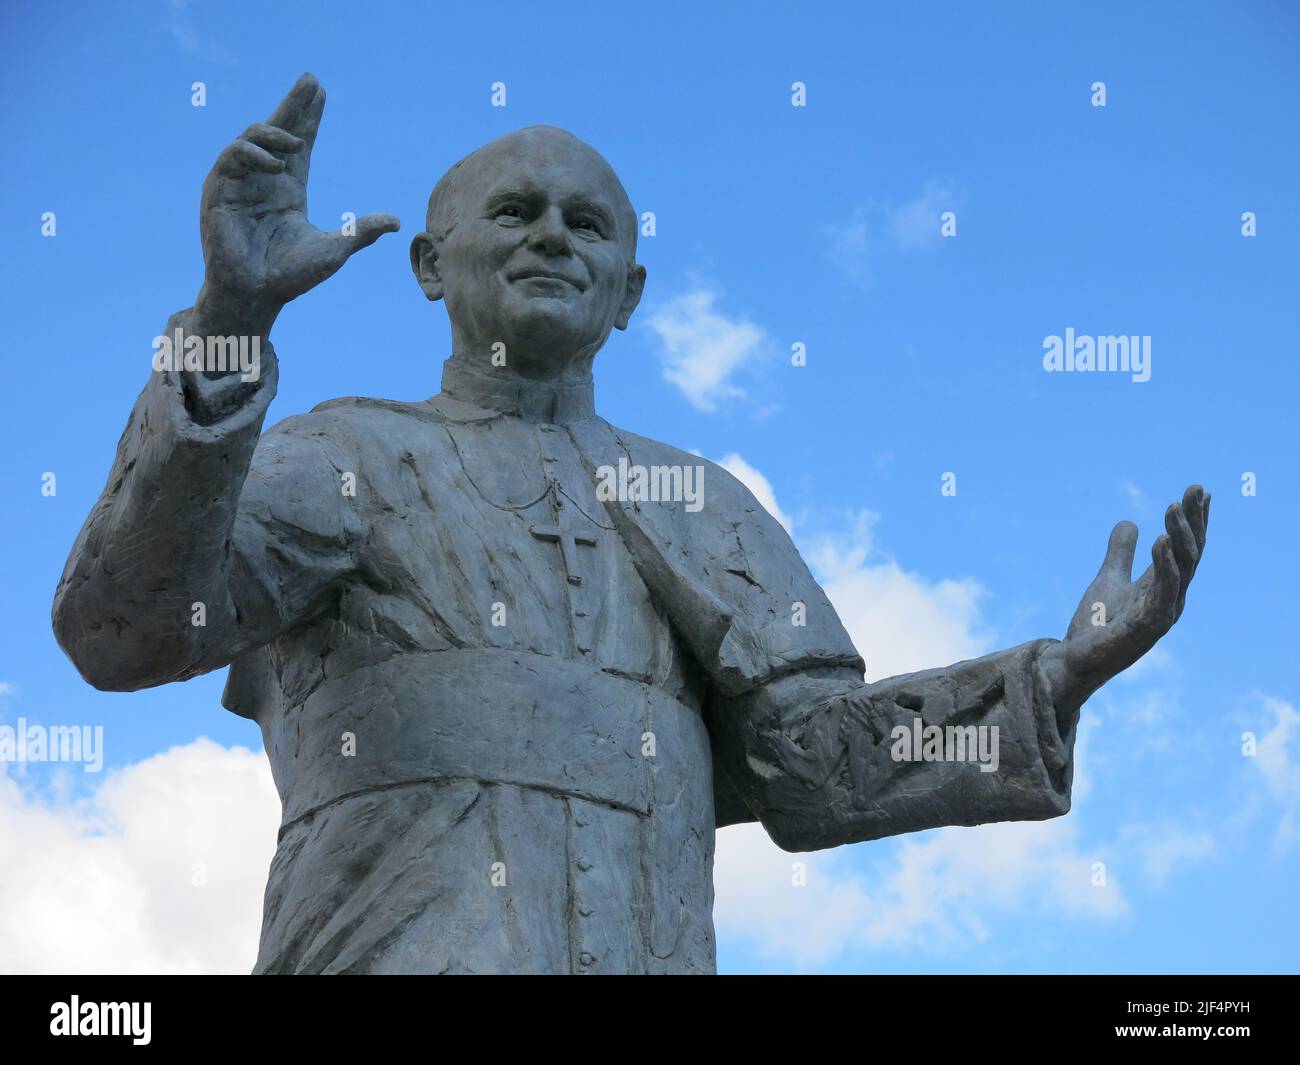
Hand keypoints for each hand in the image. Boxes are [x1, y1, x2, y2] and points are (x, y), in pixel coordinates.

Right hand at [194, 73, 398, 336]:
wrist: (257, 295)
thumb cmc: (291, 277)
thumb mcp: (335, 249)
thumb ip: (361, 231)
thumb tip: (396, 221)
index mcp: (289, 189)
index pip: (301, 145)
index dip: (310, 119)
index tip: (321, 92)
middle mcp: (265, 180)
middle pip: (279, 131)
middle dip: (294, 105)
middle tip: (311, 80)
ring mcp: (240, 183)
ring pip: (252, 138)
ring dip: (275, 132)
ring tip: (297, 139)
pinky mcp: (219, 191)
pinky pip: (232, 157)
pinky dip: (252, 153)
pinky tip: (275, 162)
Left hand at [1043, 484, 1209, 712]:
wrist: (1075, 660)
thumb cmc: (1096, 625)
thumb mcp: (1108, 579)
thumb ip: (1120, 553)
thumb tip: (1129, 522)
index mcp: (1164, 587)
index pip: (1186, 548)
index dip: (1194, 520)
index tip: (1198, 489)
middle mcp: (1171, 599)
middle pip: (1190, 554)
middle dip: (1194, 521)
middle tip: (1193, 489)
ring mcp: (1162, 613)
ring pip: (1182, 569)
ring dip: (1179, 536)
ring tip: (1172, 507)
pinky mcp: (1147, 626)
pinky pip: (1163, 591)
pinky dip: (1165, 565)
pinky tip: (1160, 540)